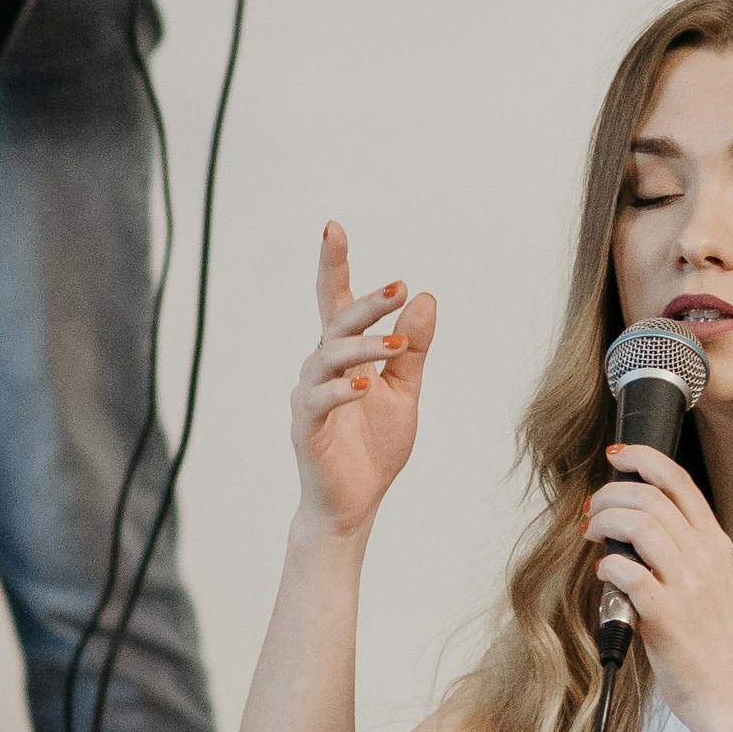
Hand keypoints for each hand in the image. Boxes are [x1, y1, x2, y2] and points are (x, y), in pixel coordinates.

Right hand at [291, 221, 435, 538]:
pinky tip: (365, 384)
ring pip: (328, 357)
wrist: (354, 504)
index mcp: (344, 356)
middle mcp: (320, 368)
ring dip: (363, 346)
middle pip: (336, 322)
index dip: (334, 265)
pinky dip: (341, 389)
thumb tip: (426, 297)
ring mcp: (309, 396)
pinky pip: (318, 400)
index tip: (334, 226)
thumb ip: (413, 348)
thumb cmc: (373, 447)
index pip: (336, 302)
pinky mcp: (306, 428)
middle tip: (397, 287)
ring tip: (396, 345)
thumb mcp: (404, 391)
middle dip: (365, 303)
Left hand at [583, 436, 732, 731]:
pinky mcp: (666, 614)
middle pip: (651, 496)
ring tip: (590, 533)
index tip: (617, 455)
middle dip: (611, 492)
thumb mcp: (712, 587)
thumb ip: (682, 556)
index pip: (680, 482)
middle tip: (591, 509)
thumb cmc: (716, 647)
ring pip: (637, 523)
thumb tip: (631, 532)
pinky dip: (607, 564)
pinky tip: (603, 572)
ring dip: (604, 520)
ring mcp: (688, 584)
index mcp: (717, 545)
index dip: (644, 458)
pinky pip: (626, 570)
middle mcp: (705, 557)